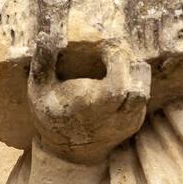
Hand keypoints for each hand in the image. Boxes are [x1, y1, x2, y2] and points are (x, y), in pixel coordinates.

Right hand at [28, 37, 150, 165]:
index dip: (118, 61)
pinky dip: (134, 85)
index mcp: (91, 108)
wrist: (66, 149)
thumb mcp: (39, 87)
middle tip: (115, 55)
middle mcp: (113, 118)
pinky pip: (142, 98)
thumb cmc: (51, 112)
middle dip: (131, 67)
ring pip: (144, 92)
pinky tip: (116, 78)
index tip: (106, 47)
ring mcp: (127, 122)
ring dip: (134, 75)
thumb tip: (46, 34)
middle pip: (140, 90)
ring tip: (115, 65)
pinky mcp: (135, 122)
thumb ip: (43, 60)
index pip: (119, 85)